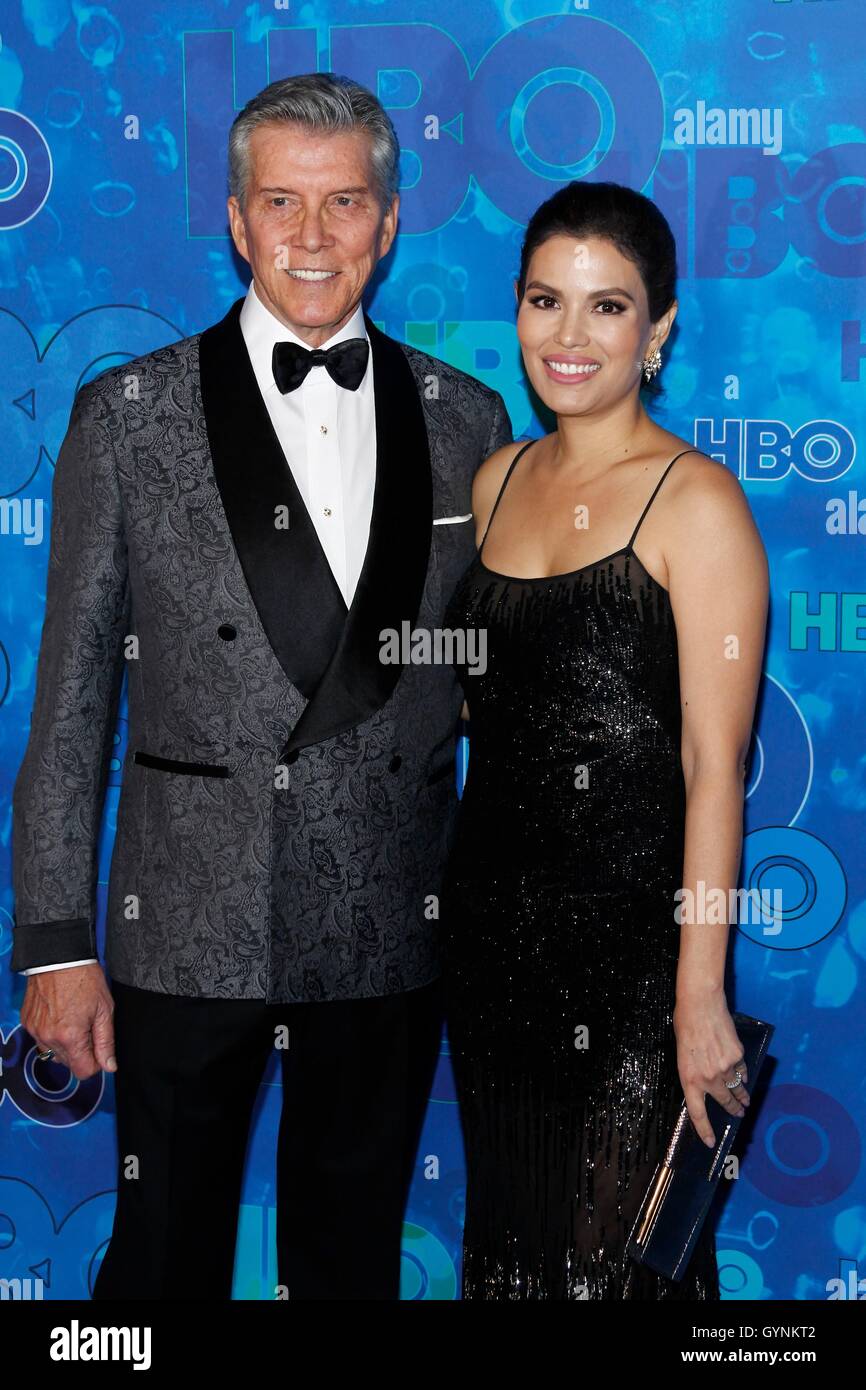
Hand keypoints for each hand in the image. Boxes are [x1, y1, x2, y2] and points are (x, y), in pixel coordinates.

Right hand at [21, 964, 115, 1079]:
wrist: (59, 957)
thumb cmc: (84, 979)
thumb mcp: (104, 1010)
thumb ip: (106, 1042)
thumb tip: (109, 1066)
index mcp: (70, 1037)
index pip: (83, 1071)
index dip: (95, 1063)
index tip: (99, 1048)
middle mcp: (49, 1038)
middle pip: (68, 1062)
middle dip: (81, 1050)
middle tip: (88, 1026)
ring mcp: (35, 1031)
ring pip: (54, 1052)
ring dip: (65, 1043)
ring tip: (73, 1019)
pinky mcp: (27, 1022)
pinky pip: (41, 1039)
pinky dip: (52, 1033)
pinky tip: (60, 1014)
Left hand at [673, 988, 749, 1146]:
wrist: (700, 1005)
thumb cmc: (685, 1026)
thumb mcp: (682, 1055)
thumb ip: (694, 1072)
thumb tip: (706, 1082)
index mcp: (689, 1079)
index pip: (698, 1113)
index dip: (704, 1130)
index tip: (709, 1142)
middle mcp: (709, 1078)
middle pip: (723, 1102)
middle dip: (732, 1110)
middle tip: (738, 1114)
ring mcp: (725, 1068)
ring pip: (736, 1089)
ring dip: (742, 1097)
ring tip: (745, 1103)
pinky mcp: (737, 1056)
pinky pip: (741, 1071)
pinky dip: (743, 1076)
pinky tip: (744, 1079)